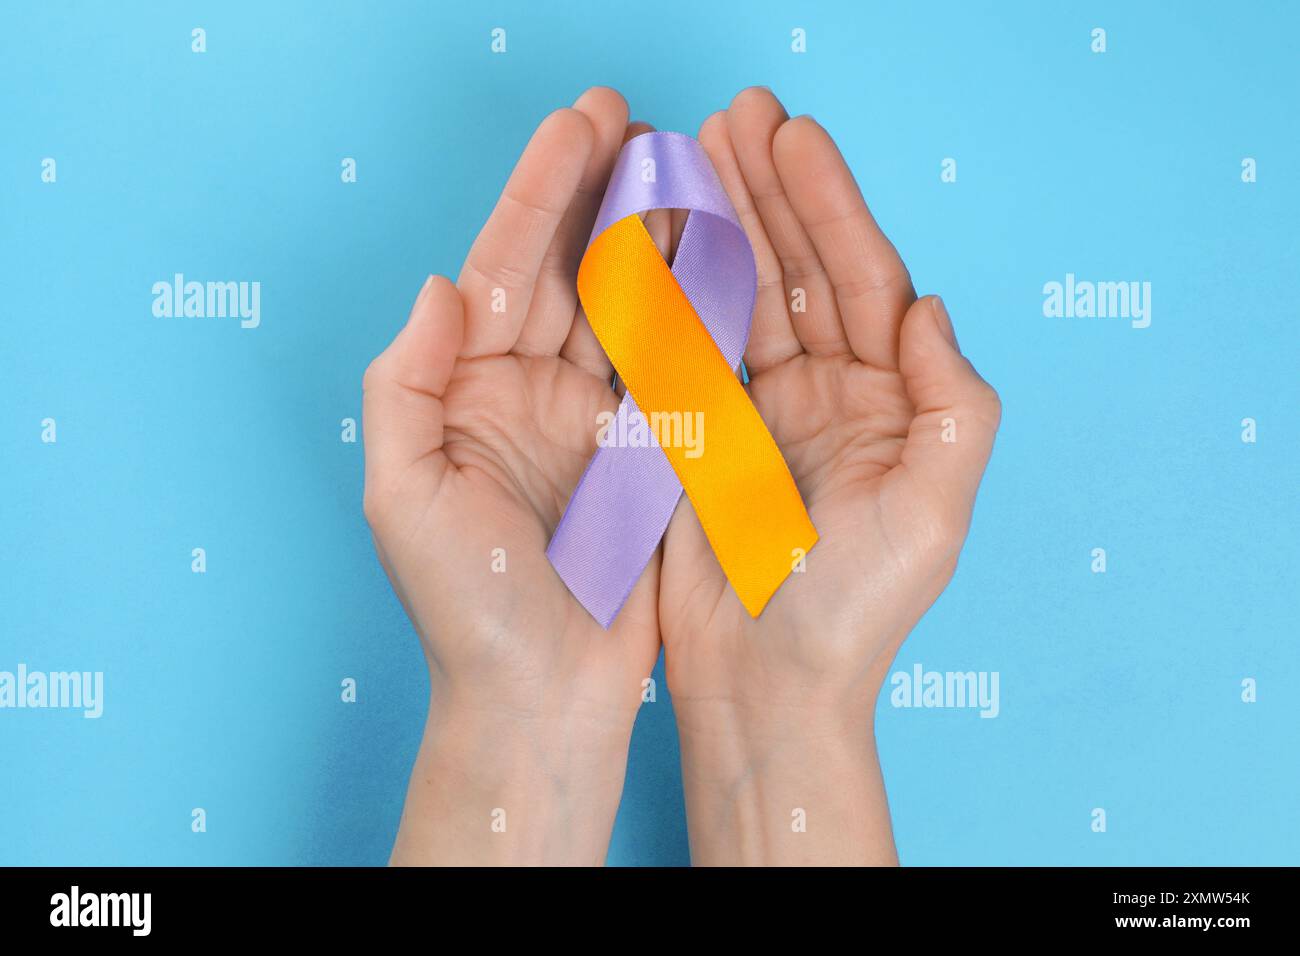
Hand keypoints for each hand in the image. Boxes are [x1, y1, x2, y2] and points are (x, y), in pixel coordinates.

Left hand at [362, 88, 659, 864]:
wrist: (541, 697)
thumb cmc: (461, 610)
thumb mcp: (403, 497)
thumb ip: (407, 386)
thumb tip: (440, 285)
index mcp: (468, 389)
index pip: (502, 268)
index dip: (538, 191)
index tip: (579, 124)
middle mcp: (529, 390)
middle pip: (567, 267)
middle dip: (599, 190)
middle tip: (637, 118)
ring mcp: (595, 416)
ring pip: (626, 302)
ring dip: (653, 232)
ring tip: (685, 163)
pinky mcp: (651, 449)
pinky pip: (675, 363)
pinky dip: (697, 305)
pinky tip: (719, 249)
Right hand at [659, 89, 1000, 863]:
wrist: (764, 685)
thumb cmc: (854, 612)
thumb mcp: (934, 512)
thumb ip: (954, 405)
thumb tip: (928, 306)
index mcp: (889, 401)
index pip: (865, 282)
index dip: (830, 206)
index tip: (794, 137)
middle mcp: (828, 392)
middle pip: (799, 270)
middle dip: (768, 191)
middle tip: (734, 114)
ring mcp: (759, 407)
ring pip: (739, 293)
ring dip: (718, 220)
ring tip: (691, 149)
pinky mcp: (698, 431)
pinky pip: (685, 343)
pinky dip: (669, 286)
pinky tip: (652, 230)